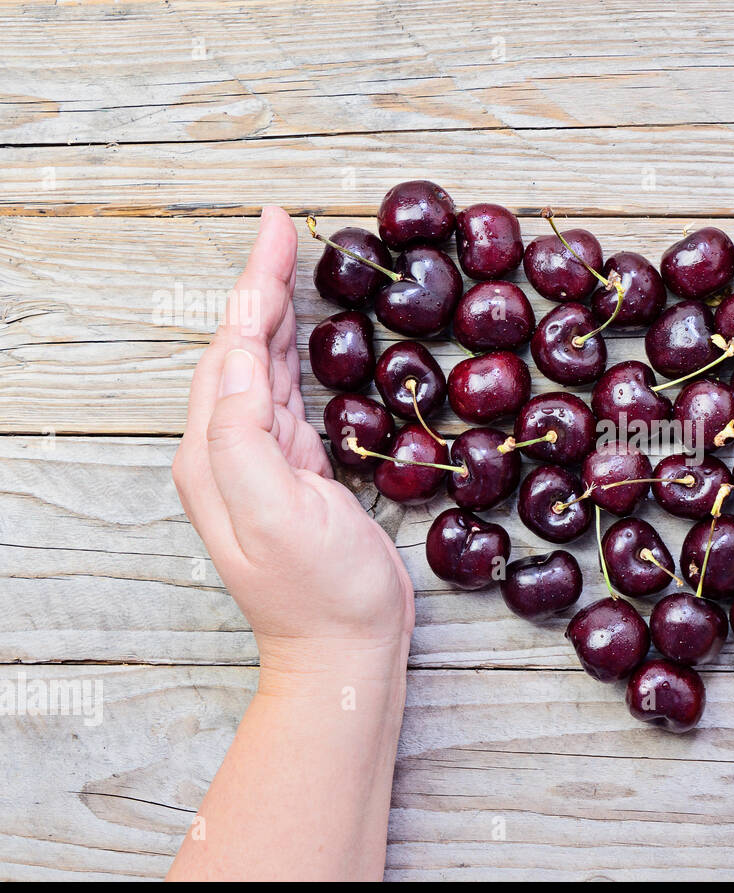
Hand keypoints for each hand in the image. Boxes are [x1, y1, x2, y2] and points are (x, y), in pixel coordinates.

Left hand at [172, 207, 413, 692]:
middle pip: (242, 348)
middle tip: (284, 230)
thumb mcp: (276, 512)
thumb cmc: (319, 590)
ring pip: (264, 367)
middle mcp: (229, 450)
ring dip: (275, 312)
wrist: (343, 651)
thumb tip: (243, 359)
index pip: (232, 348)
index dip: (253, 284)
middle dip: (261, 284)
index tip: (275, 227)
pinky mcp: (297, 473)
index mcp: (216, 452)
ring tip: (290, 264)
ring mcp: (262, 462)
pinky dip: (296, 354)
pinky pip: (288, 396)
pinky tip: (303, 337)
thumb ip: (245, 434)